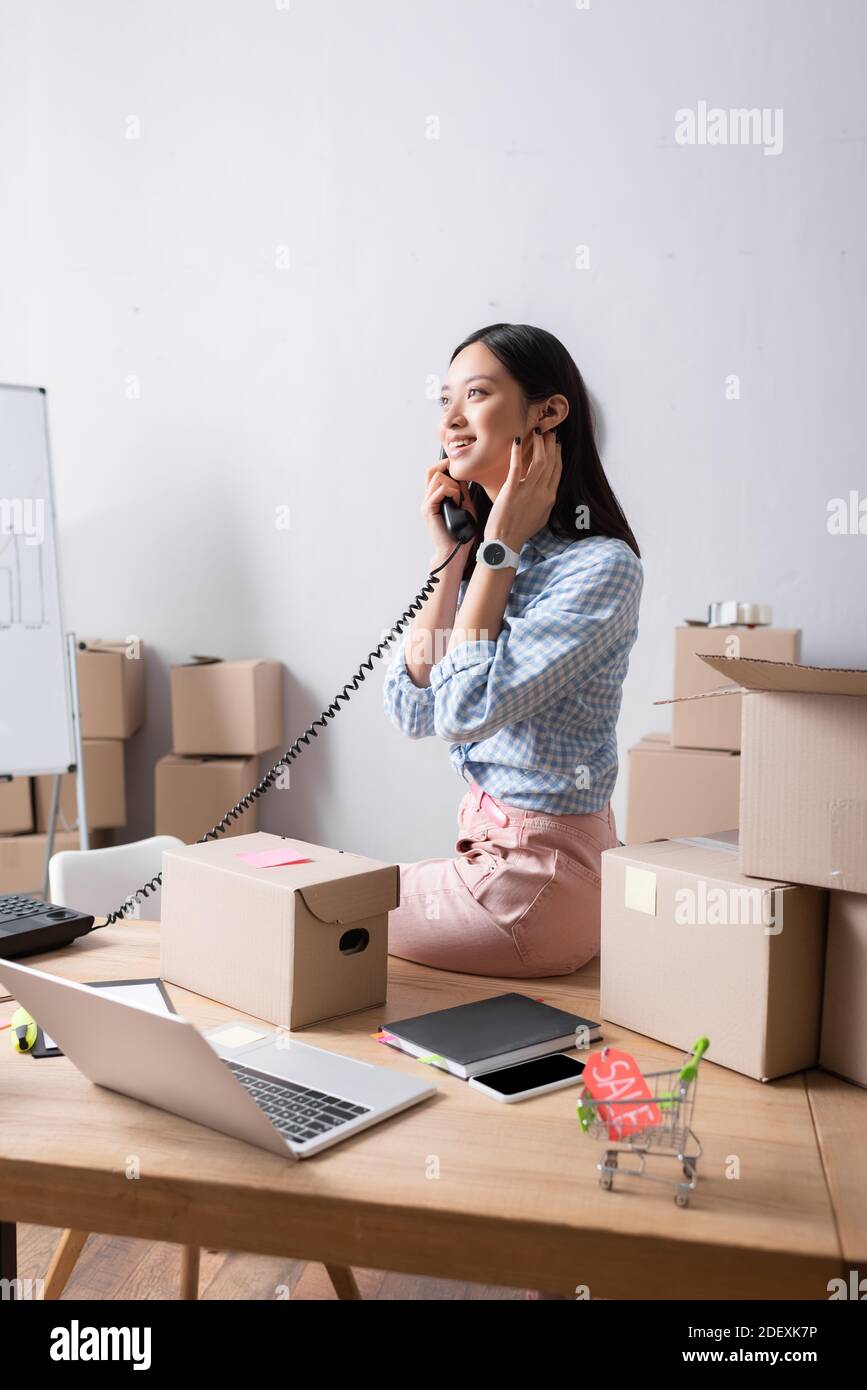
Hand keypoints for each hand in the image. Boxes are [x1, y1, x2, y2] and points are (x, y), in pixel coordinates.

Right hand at [421, 454, 476, 558]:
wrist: (455, 551)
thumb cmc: (461, 534)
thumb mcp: (465, 506)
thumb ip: (462, 492)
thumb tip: (462, 476)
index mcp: (434, 498)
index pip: (433, 473)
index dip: (444, 466)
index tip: (459, 469)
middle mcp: (427, 499)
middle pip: (431, 471)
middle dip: (447, 469)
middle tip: (460, 477)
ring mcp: (426, 504)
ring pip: (437, 478)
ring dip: (453, 484)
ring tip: (460, 498)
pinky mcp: (428, 510)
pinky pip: (440, 490)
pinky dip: (452, 492)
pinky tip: (458, 502)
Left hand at [484, 429, 561, 550]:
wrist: (505, 543)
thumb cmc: (519, 532)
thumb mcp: (540, 517)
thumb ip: (544, 502)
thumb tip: (547, 492)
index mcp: (549, 498)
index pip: (557, 470)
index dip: (558, 454)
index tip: (556, 443)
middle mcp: (542, 493)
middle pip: (550, 462)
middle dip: (550, 444)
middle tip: (548, 431)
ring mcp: (528, 491)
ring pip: (538, 461)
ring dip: (538, 444)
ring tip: (536, 432)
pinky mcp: (512, 490)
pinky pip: (517, 467)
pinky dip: (517, 452)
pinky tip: (517, 440)